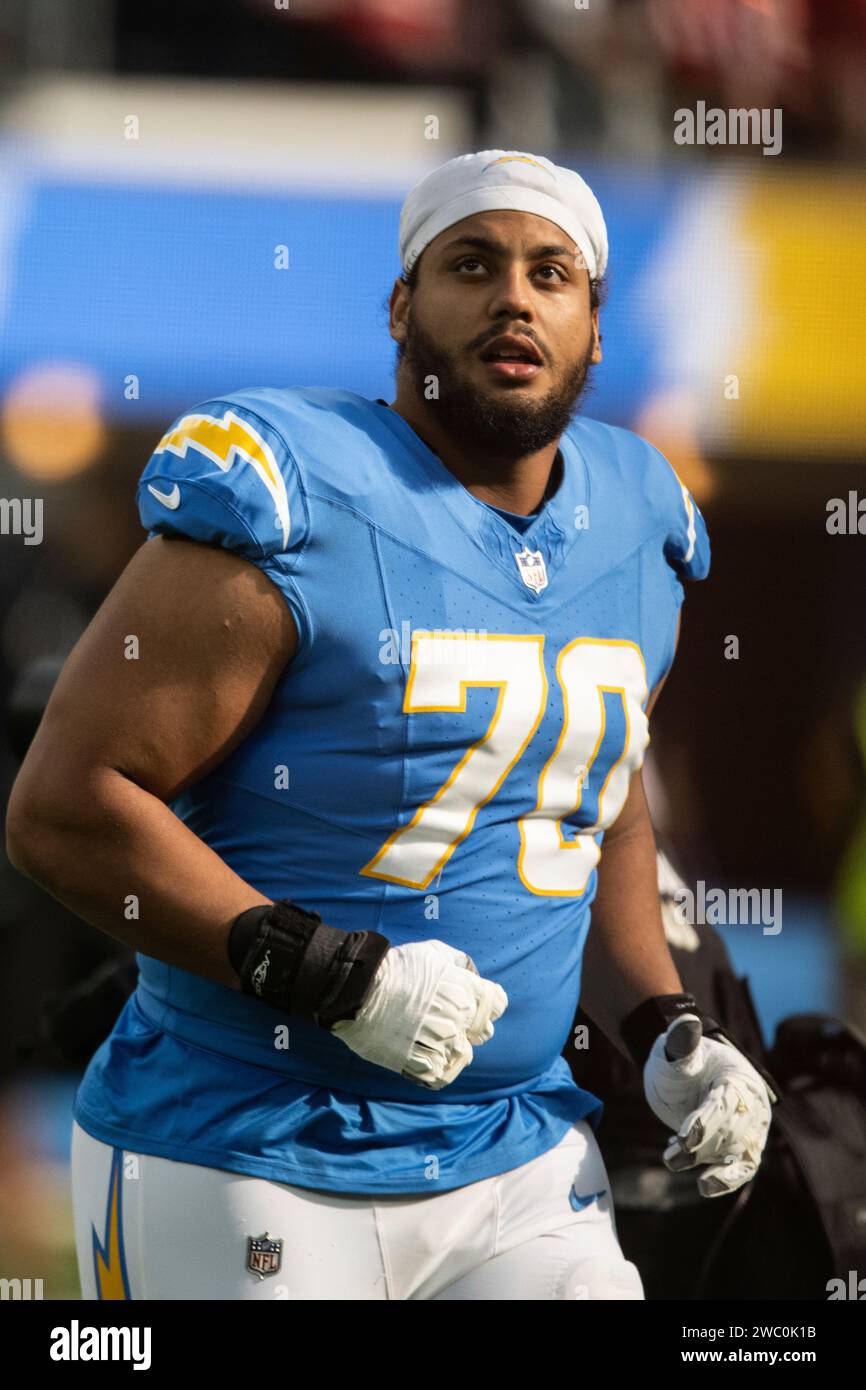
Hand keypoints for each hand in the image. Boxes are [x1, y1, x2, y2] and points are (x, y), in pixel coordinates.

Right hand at [331, 940, 507, 1088]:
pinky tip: (426, 1056)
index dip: (486, 1004)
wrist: (359, 992)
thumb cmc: (397, 967)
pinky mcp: (422, 1065)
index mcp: (466, 991)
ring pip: (464, 1054)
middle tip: (447, 1020)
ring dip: (451, 1047)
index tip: (471, 1003)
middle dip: (470, 1027)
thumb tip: (471, 972)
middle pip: (483, 1032)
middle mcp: (459, 1019)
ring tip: (430, 1037)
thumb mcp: (432, 951)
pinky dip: (438, 1068)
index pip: (498, 1004)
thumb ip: (458, 962)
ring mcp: (441, 1044)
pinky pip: (444, 1075)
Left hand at [643, 1014, 772, 1197]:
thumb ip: (681, 1041)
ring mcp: (746, 1129)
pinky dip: (727, 1180)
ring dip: (712, 1167)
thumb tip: (686, 1020)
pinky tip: (706, 1186)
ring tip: (684, 1171)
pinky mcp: (738, 1149)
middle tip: (672, 1155)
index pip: (726, 1103)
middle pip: (732, 1132)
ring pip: (738, 1155)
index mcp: (739, 1078)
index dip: (706, 1121)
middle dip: (702, 1146)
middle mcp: (750, 1106)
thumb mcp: (675, 1050)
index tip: (685, 1137)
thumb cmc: (679, 1060)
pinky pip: (741, 1169)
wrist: (680, 1075)